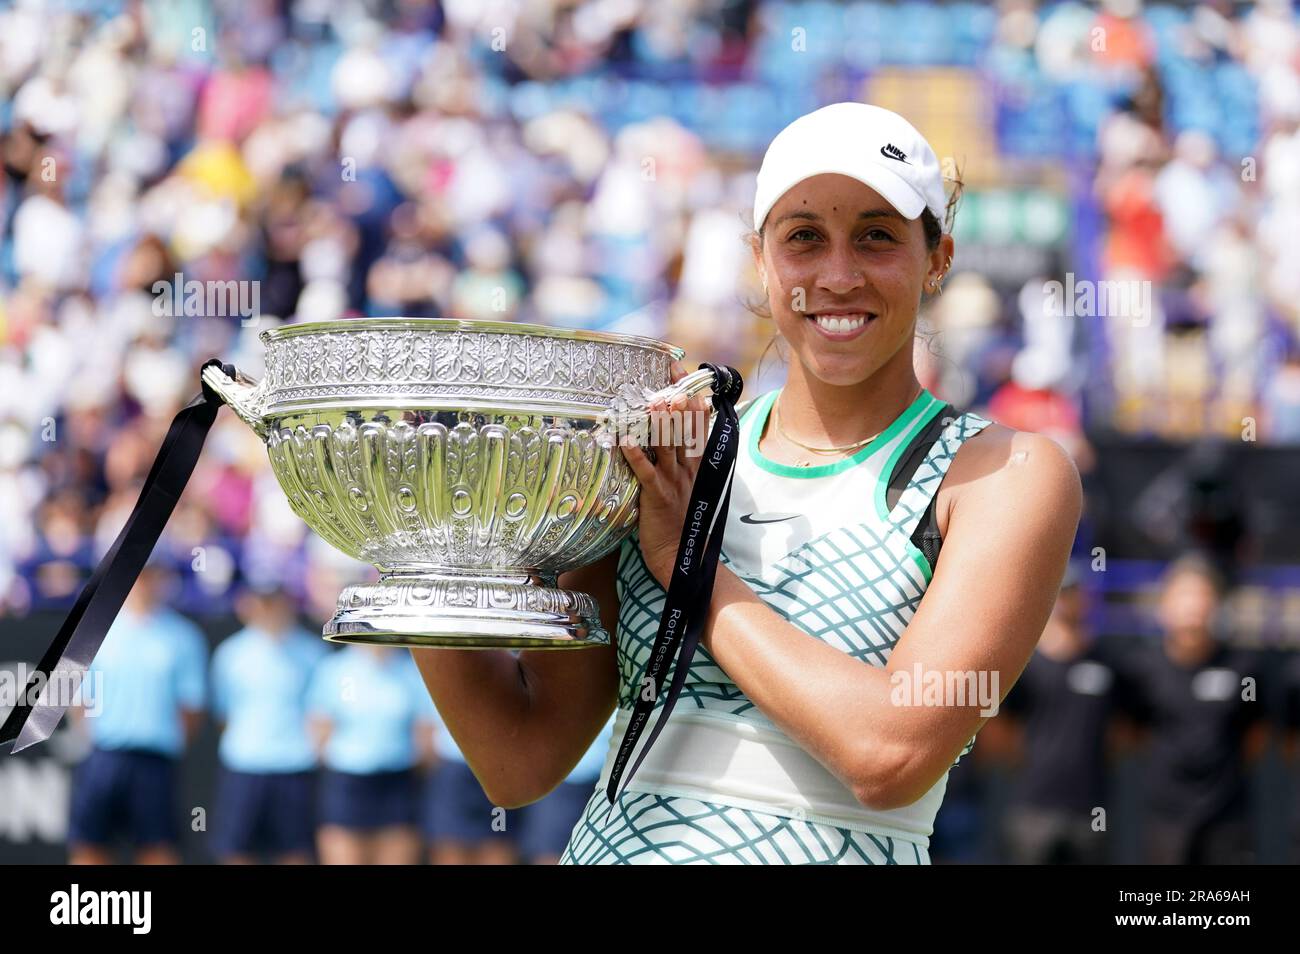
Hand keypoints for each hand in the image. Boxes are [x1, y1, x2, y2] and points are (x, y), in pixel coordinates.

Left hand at [620, 360, 711, 588]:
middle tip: (674, 376)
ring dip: (660, 421)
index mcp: (696, 467)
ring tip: (655, 398)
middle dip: (679, 401)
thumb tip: (671, 439)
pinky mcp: (657, 496)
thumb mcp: (686, 489)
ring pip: (668, 445)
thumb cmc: (679, 524)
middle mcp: (687, 470)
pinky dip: (636, 456)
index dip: (693, 400)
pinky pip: (645, 472)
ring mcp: (674, 482)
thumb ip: (680, 464)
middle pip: (685, 429)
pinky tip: (626, 440)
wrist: (679, 556)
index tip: (687, 376)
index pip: (698, 427)